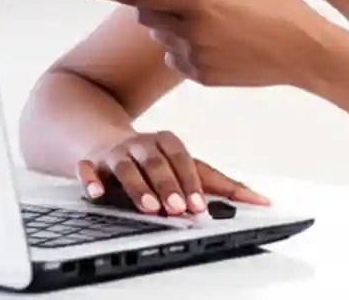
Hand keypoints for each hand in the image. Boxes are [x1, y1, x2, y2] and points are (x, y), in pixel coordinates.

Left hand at [63, 0, 334, 88]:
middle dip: (150, 4)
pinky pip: (178, 58)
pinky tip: (222, 45)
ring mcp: (195, 57)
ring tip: (215, 24)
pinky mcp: (202, 77)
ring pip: (161, 38)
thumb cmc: (278, 8)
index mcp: (198, 0)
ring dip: (173, 27)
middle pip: (145, 15)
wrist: (307, 53)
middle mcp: (190, 30)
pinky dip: (188, 48)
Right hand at [76, 130, 270, 215]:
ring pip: (125, 166)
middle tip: (178, 208)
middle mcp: (142, 144)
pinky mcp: (91, 162)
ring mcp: (115, 152)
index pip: (183, 158)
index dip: (191, 181)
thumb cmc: (152, 160)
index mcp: (166, 143)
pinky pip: (87, 169)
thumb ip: (218, 184)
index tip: (200, 206)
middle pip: (156, 162)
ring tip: (149, 207)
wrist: (102, 140)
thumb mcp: (185, 168)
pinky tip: (97, 193)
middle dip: (168, 185)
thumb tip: (261, 199)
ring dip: (138, 187)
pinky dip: (91, 180)